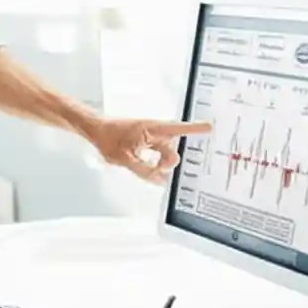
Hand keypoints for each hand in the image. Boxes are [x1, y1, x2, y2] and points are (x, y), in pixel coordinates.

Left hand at [88, 118, 211, 183]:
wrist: (96, 130)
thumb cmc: (108, 138)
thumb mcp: (125, 159)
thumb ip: (144, 170)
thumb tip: (162, 180)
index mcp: (153, 129)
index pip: (179, 128)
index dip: (195, 129)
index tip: (211, 127)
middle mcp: (156, 132)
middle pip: (171, 152)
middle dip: (166, 164)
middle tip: (154, 171)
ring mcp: (152, 137)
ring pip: (165, 155)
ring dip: (159, 165)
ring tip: (143, 167)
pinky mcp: (148, 142)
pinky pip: (158, 155)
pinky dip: (155, 163)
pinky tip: (151, 170)